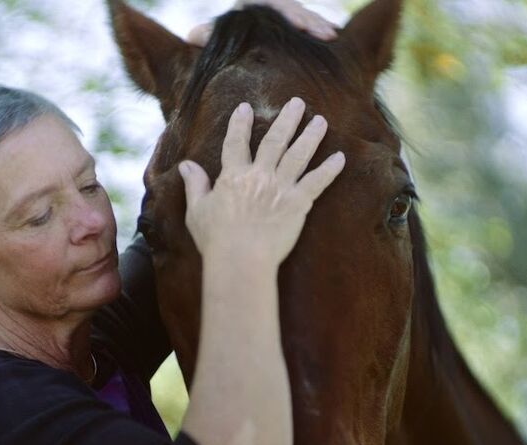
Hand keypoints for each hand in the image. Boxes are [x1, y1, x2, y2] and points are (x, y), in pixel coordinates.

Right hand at [179, 97, 344, 266]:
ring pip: (299, 155)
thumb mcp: (197, 211)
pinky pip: (317, 182)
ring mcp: (281, 188)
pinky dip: (330, 170)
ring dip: (311, 136)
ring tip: (321, 121)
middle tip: (298, 103)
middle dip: (287, 120)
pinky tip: (340, 158)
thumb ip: (195, 185)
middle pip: (275, 140)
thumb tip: (185, 165)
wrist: (240, 259)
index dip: (240, 124)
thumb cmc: (215, 239)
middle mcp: (259, 175)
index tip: (245, 107)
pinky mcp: (298, 204)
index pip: (236, 143)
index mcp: (233, 176)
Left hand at [187, 0, 337, 45]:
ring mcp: (289, 15)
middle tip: (328, 34)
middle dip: (313, 22)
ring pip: (308, 17)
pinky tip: (336, 40)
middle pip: (298, 11)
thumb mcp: (223, 28)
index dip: (292, 16)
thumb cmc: (232, 28)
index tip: (301, 25)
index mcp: (262, 7)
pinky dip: (321, 30)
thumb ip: (209, 32)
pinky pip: (311, 25)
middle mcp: (278, 8)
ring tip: (334, 37)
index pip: (279, 8)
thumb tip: (192, 37)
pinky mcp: (296, 26)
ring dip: (321, 26)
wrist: (241, 18)